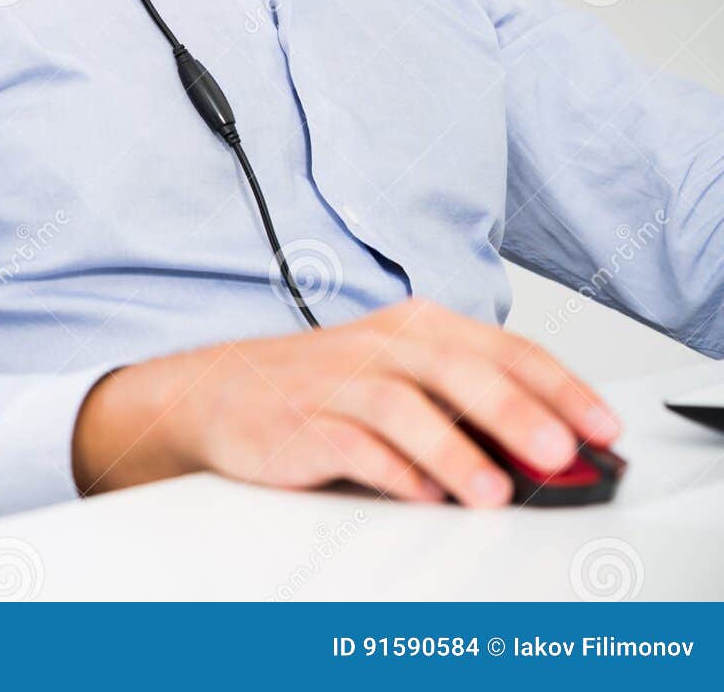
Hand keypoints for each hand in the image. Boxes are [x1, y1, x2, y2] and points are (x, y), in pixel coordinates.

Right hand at [71, 296, 621, 506]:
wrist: (221, 390)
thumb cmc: (324, 385)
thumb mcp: (403, 380)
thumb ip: (469, 407)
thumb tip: (547, 450)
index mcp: (418, 328)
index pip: (502, 348)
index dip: (557, 385)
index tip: (600, 425)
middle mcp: (383, 346)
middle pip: (459, 370)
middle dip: (515, 411)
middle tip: (557, 450)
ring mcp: (340, 381)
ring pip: (407, 407)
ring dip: (455, 450)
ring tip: (493, 490)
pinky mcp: (302, 421)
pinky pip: (350, 443)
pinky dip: (388, 470)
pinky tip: (418, 494)